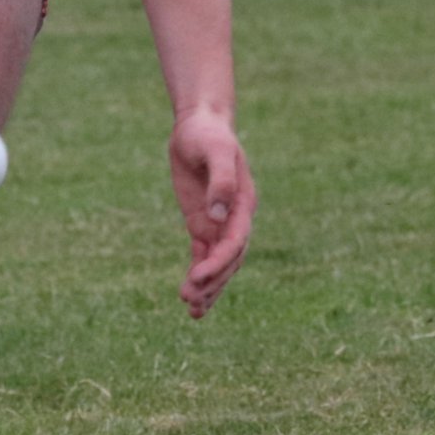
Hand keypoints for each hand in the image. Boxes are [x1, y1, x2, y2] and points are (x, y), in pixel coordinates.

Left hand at [169, 107, 254, 317]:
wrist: (200, 125)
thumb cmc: (208, 135)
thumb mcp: (214, 152)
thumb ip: (221, 182)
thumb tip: (219, 215)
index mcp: (244, 204)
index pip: (235, 241)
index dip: (218, 261)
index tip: (198, 277)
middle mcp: (235, 219)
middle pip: (228, 259)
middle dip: (212, 282)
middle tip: (190, 300)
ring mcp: (219, 222)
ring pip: (217, 262)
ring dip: (208, 286)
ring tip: (191, 310)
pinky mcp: (201, 222)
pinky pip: (202, 254)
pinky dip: (198, 273)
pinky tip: (190, 294)